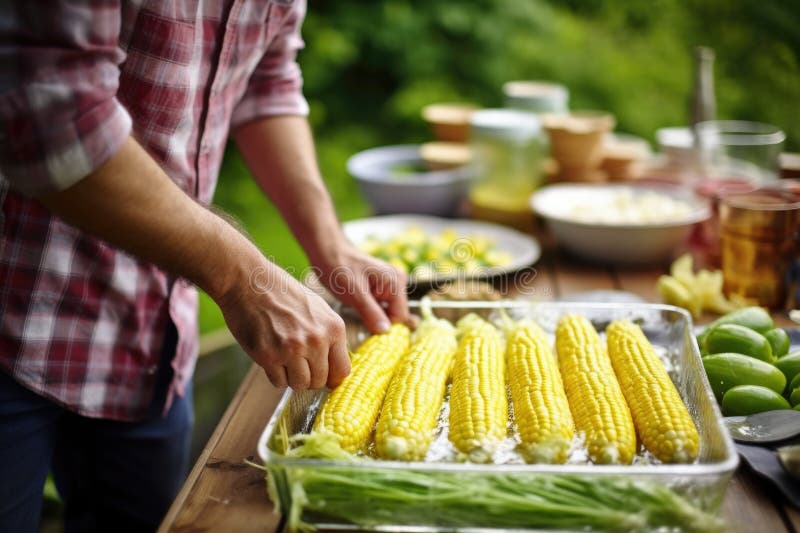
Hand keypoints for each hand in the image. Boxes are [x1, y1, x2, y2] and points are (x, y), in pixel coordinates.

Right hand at [216, 260, 349, 390]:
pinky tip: (271, 356)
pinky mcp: (269, 355)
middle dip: (308, 377)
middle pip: (320, 381)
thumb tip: (333, 365)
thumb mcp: (318, 309)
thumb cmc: (281, 293)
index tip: (321, 375)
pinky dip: (274, 374)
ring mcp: (292, 349)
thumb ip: (328, 336)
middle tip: (296, 363)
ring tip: (283, 359)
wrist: (249, 281)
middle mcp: (316, 340)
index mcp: (333, 328)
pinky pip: (278, 382)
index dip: (330, 376)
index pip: (342, 370)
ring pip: (300, 385)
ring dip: (291, 377)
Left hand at [313, 245, 408, 332]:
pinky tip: (356, 306)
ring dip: (372, 317)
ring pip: (387, 313)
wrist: (327, 251)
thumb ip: (371, 312)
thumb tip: (386, 332)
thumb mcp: (354, 293)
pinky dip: (370, 312)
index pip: (399, 317)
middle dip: (378, 321)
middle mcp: (398, 283)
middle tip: (357, 317)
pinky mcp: (381, 288)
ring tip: (355, 309)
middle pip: (395, 316)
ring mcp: (391, 285)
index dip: (383, 327)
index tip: (365, 331)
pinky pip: (381, 307)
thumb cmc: (339, 268)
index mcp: (396, 283)